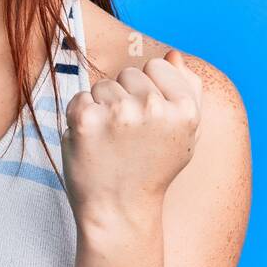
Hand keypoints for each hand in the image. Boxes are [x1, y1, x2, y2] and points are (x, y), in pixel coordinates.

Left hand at [61, 49, 202, 220]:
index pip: (157, 66)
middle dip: (124, 99)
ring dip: (102, 109)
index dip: (149, 92)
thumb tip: (174, 54)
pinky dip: (80, 118)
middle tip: (128, 138)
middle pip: (128, 74)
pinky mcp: (86, 120)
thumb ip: (187, 90)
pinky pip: (79, 98)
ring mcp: (119, 113)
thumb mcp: (184, 134)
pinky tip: (92, 144)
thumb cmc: (152, 170)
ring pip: (102, 86)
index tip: (149, 122)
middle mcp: (155, 107)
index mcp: (185, 108)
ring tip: (111, 143)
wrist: (120, 212)